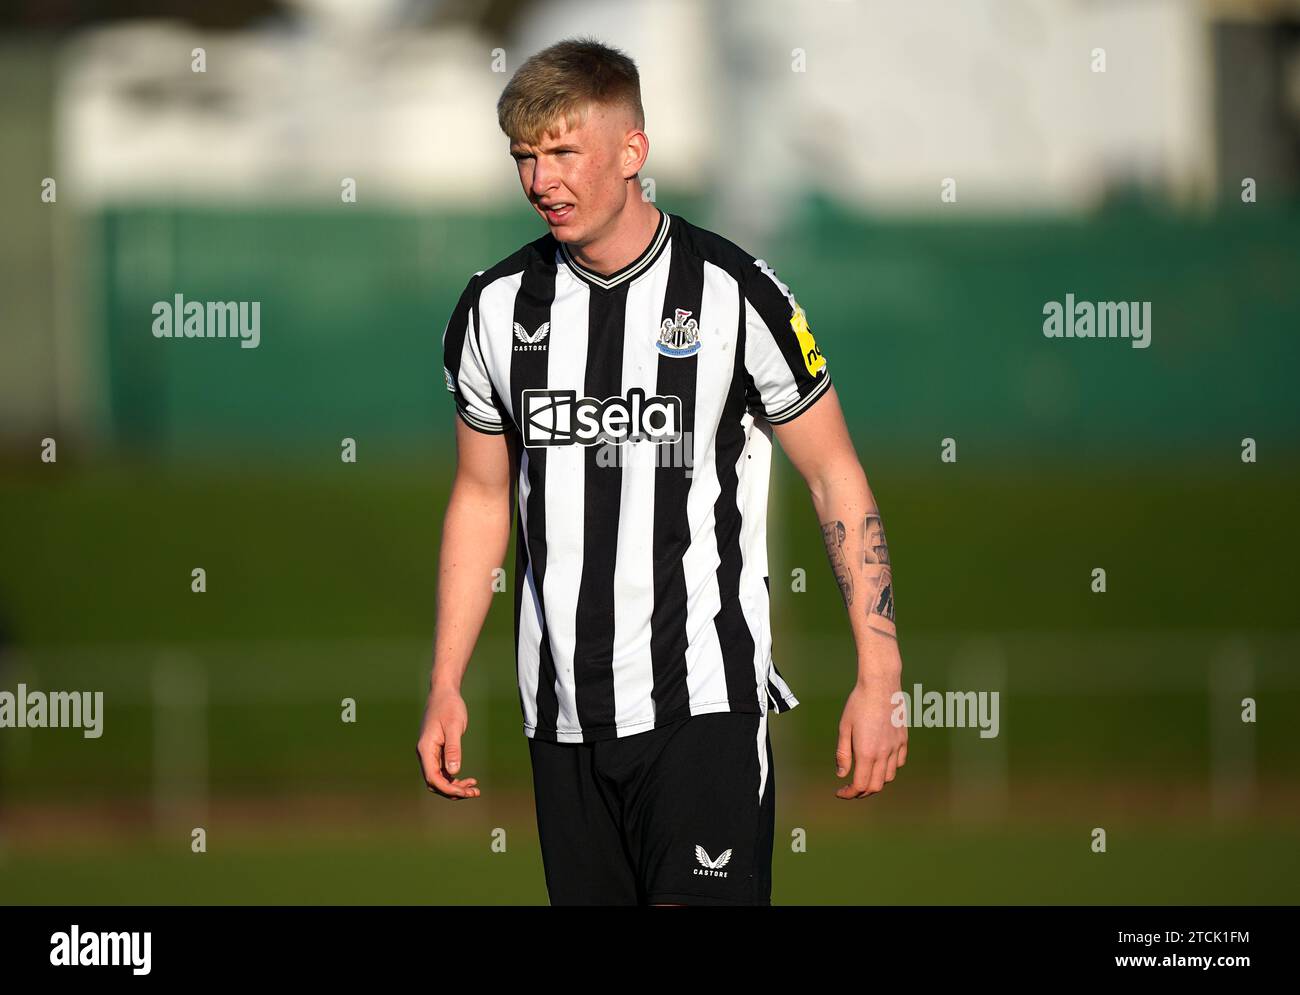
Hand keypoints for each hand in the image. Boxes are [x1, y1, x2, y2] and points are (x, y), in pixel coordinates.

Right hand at [416, 685, 479, 799]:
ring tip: (474, 789)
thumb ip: (453, 749)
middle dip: (453, 790)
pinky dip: (455, 778)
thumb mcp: (454, 726)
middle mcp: (425, 754)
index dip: (448, 789)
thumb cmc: (449, 706)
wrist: (444, 692)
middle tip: (474, 792)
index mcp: (426, 749)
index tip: (465, 792)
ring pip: (439, 779)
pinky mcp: (437, 751)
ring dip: (455, 786)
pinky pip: (443, 771)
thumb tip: (454, 772)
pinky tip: (469, 780)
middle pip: (435, 783)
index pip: (433, 778)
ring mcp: (430, 753)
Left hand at [834, 673, 906, 799]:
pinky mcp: (903, 739)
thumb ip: (843, 753)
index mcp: (867, 752)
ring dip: (875, 782)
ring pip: (888, 777)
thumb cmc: (858, 703)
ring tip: (864, 776)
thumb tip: (842, 775)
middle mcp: (884, 753)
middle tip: (850, 789)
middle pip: (875, 786)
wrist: (881, 684)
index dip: (849, 794)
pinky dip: (889, 769)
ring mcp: (896, 747)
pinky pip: (899, 762)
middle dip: (861, 792)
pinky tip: (879, 763)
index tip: (840, 792)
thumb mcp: (844, 727)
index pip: (860, 785)